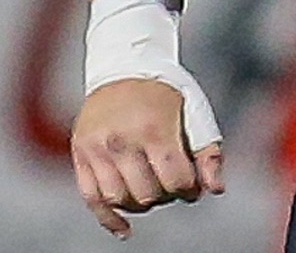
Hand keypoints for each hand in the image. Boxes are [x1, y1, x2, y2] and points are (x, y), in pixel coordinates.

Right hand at [71, 78, 223, 237]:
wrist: (125, 67)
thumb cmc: (166, 92)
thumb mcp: (196, 111)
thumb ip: (208, 151)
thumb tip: (215, 189)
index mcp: (153, 129)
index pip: (175, 181)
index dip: (190, 190)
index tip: (192, 185)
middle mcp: (121, 141)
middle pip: (147, 195)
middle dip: (166, 195)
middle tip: (171, 184)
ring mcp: (97, 149)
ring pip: (119, 199)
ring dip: (140, 204)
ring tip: (151, 189)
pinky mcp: (80, 154)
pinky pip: (91, 198)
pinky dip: (108, 218)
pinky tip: (124, 228)